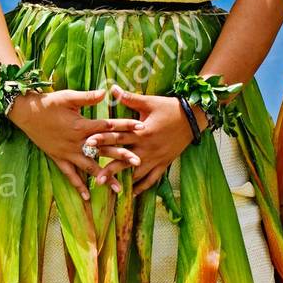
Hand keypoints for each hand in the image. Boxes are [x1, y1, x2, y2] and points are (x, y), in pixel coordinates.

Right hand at [7, 87, 140, 200]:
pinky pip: (70, 175)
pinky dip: (78, 185)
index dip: (126, 126)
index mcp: (82, 125)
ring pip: (90, 167)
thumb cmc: (48, 102)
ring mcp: (68, 152)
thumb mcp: (68, 96)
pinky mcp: (58, 158)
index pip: (109, 126)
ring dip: (105, 177)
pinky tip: (88, 196)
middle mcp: (77, 142)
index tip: (142, 128)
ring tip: (119, 188)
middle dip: (122, 156)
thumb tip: (106, 92)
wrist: (25, 113)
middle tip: (139, 162)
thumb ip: (88, 97)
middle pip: (104, 150)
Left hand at [85, 84, 200, 195]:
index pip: (118, 136)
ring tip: (111, 189)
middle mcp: (147, 147)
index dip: (103, 139)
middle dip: (109, 168)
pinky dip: (142, 187)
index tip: (88, 144)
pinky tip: (132, 193)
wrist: (193, 118)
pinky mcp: (164, 163)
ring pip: (137, 173)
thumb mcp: (150, 102)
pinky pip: (152, 179)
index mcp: (142, 132)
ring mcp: (156, 158)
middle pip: (124, 159)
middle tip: (96, 177)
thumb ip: (130, 98)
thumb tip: (112, 88)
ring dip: (124, 181)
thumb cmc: (170, 108)